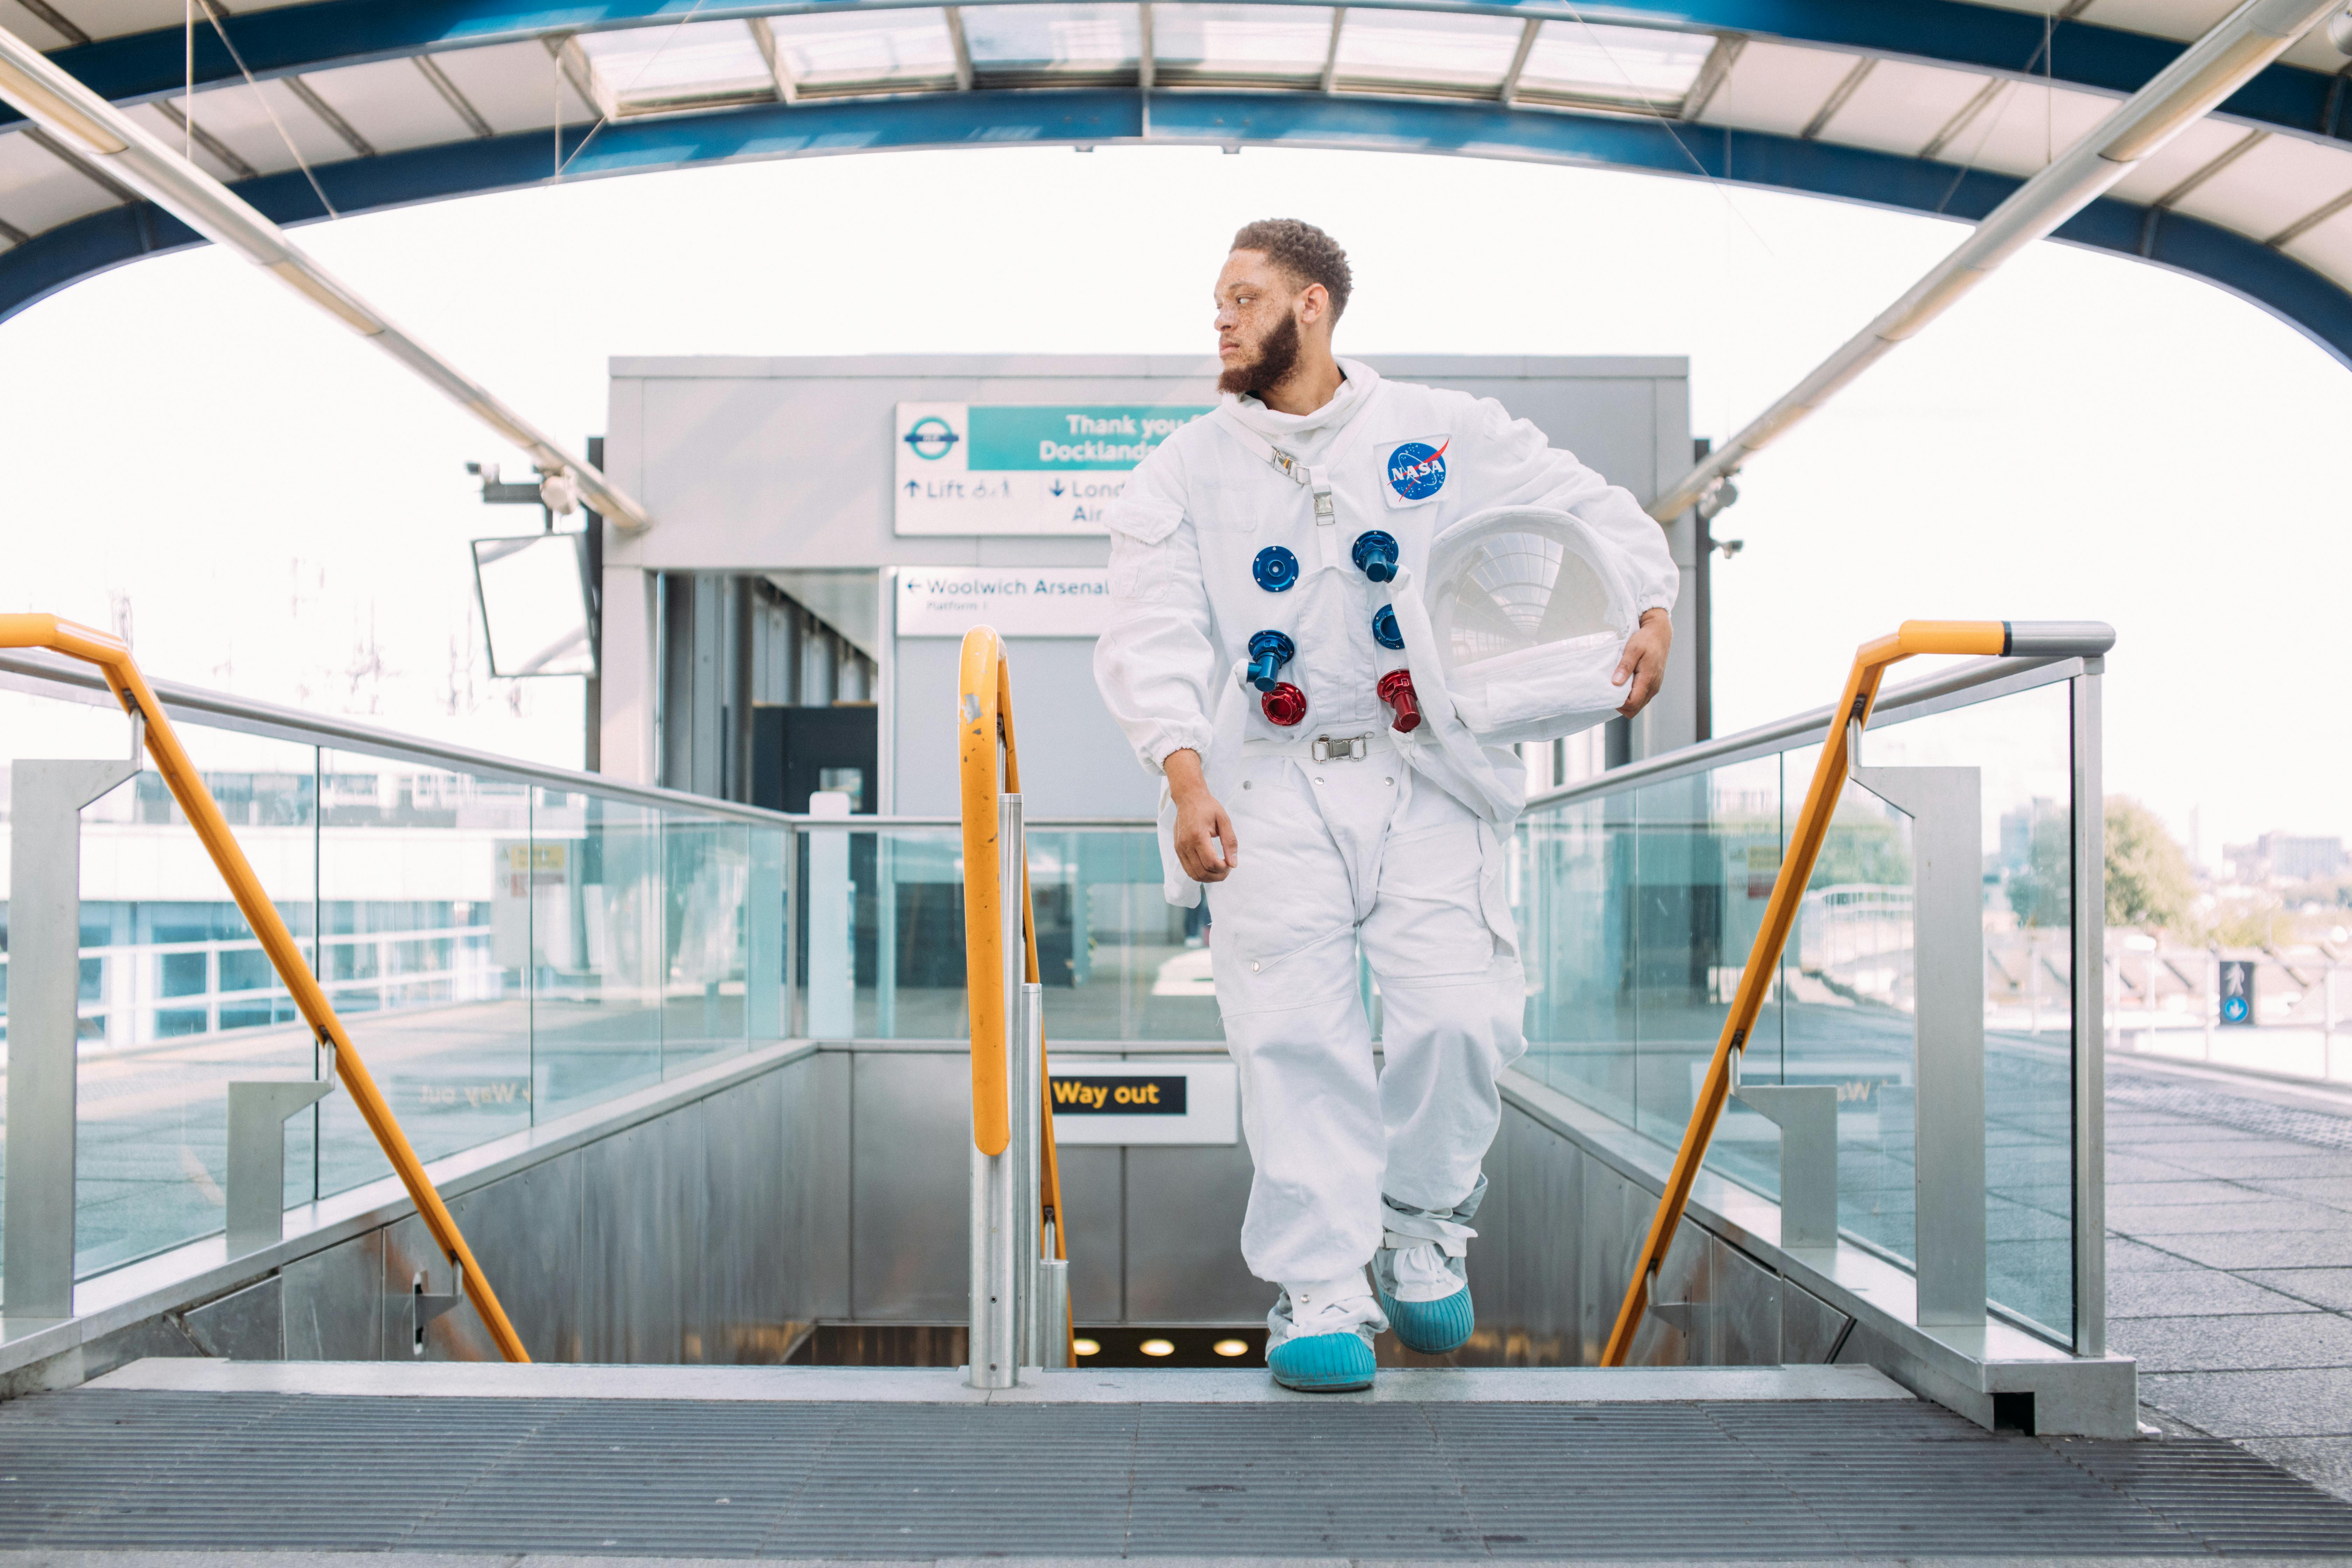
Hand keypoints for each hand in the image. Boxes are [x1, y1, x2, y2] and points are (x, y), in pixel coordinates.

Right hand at [1163, 748, 1237, 881]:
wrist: (1188, 798)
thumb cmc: (1207, 807)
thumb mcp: (1224, 821)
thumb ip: (1230, 842)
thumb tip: (1233, 864)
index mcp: (1198, 836)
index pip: (1211, 863)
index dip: (1223, 869)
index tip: (1230, 863)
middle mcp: (1185, 844)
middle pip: (1202, 872)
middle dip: (1218, 876)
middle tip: (1227, 869)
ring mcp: (1179, 848)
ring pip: (1194, 875)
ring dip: (1209, 878)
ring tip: (1219, 870)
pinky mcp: (1177, 850)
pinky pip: (1188, 869)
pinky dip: (1200, 873)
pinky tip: (1209, 867)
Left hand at [1614, 608, 1672, 716]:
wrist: (1660, 633)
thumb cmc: (1646, 639)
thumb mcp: (1633, 649)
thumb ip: (1625, 666)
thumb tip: (1615, 682)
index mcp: (1648, 680)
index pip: (1632, 704)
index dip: (1619, 704)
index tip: (1608, 693)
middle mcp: (1653, 687)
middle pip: (1634, 709)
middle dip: (1621, 705)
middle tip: (1610, 692)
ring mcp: (1654, 687)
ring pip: (1638, 705)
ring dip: (1626, 700)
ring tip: (1616, 686)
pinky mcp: (1653, 684)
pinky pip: (1641, 697)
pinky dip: (1631, 695)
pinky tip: (1624, 684)